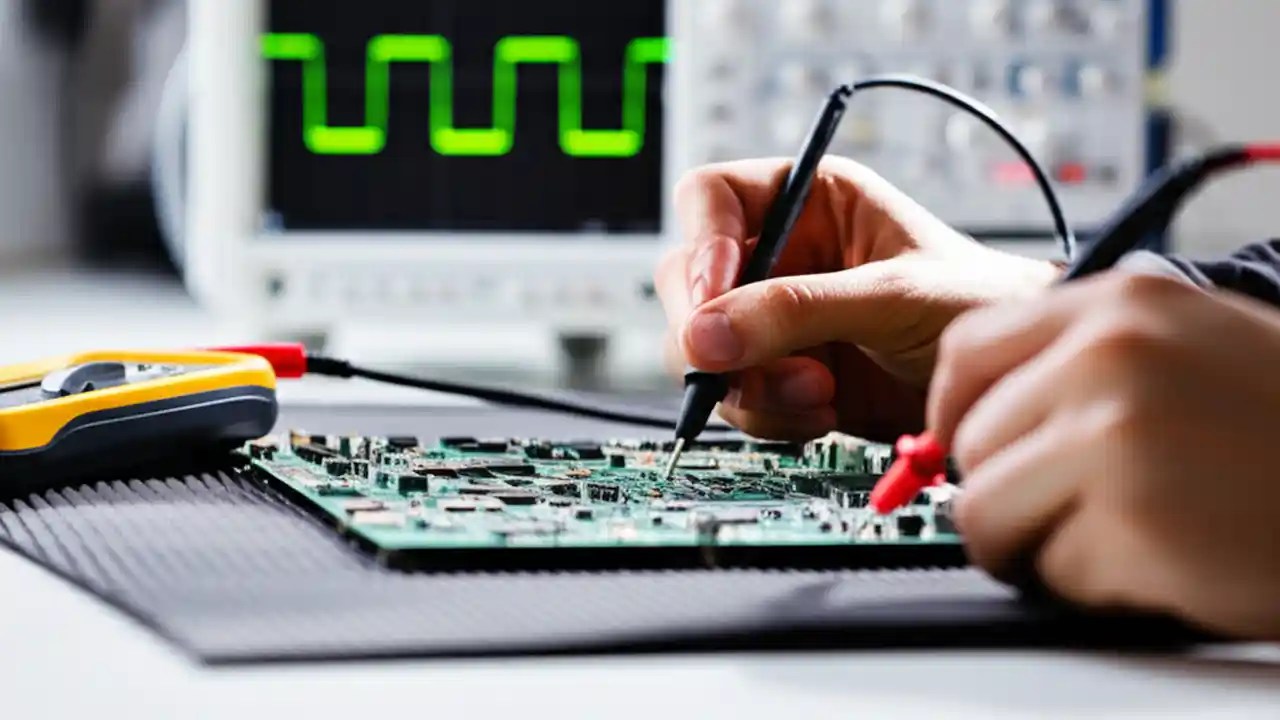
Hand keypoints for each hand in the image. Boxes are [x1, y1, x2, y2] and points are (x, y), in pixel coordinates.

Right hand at [656, 157, 1058, 441]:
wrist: (1014, 386)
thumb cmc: (982, 305)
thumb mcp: (891, 296)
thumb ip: (797, 310)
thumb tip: (706, 335)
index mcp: (807, 202)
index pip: (711, 199)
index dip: (702, 245)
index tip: (715, 296)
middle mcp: (781, 257)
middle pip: (690, 283)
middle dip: (718, 333)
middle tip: (745, 364)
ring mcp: (777, 321)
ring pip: (705, 350)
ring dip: (751, 384)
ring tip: (818, 392)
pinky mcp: (783, 377)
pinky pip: (736, 397)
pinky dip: (769, 415)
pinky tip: (825, 410)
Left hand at [930, 272, 1279, 639]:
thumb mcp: (1188, 346)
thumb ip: (1076, 365)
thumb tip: (966, 418)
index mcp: (1119, 307)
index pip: (966, 354)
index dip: (955, 414)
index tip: (967, 449)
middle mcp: (1109, 359)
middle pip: (969, 443)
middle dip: (1005, 489)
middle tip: (1072, 507)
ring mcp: (1119, 440)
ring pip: (986, 512)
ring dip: (1036, 542)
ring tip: (1115, 535)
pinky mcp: (1135, 525)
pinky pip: (1049, 572)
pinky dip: (1092, 583)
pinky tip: (1161, 557)